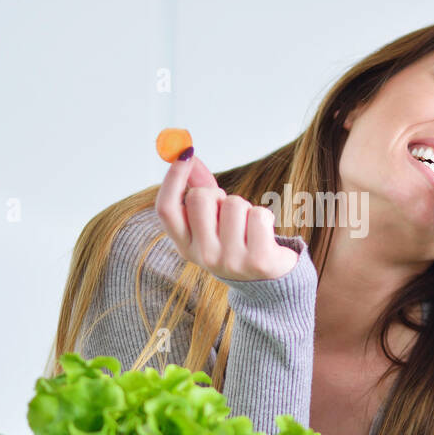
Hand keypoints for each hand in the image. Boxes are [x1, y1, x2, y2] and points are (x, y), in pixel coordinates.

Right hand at [154, 154, 298, 281]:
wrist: (268, 281)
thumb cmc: (236, 240)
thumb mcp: (212, 219)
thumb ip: (198, 187)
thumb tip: (186, 153)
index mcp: (184, 245)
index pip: (166, 208)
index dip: (172, 178)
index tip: (185, 154)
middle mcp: (203, 256)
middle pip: (199, 198)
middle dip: (218, 194)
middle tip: (228, 211)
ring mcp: (230, 261)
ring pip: (234, 204)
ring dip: (245, 207)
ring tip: (248, 226)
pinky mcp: (258, 261)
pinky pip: (259, 215)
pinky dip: (265, 216)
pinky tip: (264, 234)